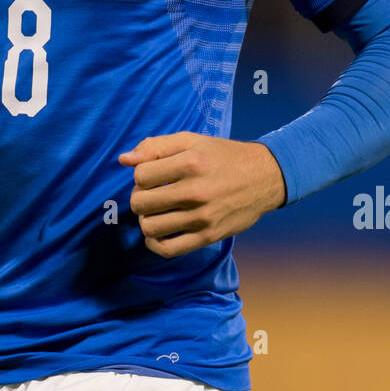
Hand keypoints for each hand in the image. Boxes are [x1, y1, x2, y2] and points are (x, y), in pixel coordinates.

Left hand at [118, 131, 285, 257]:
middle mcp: (195, 191)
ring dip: (146, 219)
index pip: (140, 175)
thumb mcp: (192, 141)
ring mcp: (202, 217)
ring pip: (150, 227)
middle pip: (140, 203)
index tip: (153, 174)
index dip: (140, 175)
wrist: (265, 177)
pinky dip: (155, 244)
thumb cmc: (223, 156)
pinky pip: (169, 249)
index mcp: (190, 163)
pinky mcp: (208, 236)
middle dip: (140, 197)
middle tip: (152, 193)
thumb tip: (124, 160)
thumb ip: (156, 146)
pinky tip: (157, 233)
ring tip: (156, 211)